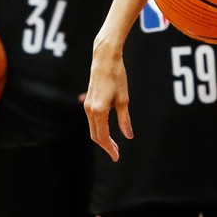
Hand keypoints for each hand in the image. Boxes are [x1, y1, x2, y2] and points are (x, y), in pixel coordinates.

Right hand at [84, 41, 132, 160]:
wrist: (104, 59)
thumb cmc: (116, 77)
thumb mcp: (123, 99)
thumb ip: (124, 119)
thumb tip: (128, 135)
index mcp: (99, 111)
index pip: (103, 137)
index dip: (110, 148)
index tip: (117, 157)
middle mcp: (90, 110)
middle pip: (95, 135)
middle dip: (106, 145)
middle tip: (116, 153)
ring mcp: (87, 105)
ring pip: (93, 128)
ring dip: (102, 138)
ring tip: (113, 144)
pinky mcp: (88, 100)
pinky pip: (92, 120)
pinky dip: (99, 129)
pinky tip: (107, 130)